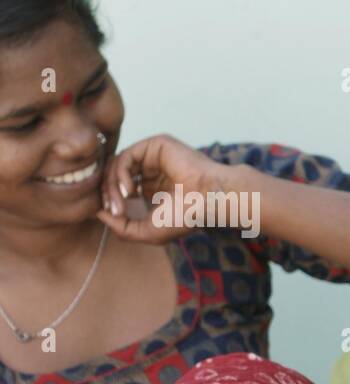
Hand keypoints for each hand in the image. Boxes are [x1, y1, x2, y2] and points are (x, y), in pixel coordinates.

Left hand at [97, 133, 249, 243]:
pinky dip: (120, 173)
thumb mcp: (148, 231)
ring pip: (117, 165)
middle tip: (114, 210)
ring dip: (112, 186)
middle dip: (109, 195)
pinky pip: (126, 156)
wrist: (210, 199)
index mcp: (153, 190)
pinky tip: (128, 189)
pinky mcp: (155, 146)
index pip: (119, 190)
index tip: (110, 215)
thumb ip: (121, 227)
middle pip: (115, 177)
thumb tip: (98, 213)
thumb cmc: (186, 217)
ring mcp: (153, 158)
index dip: (110, 201)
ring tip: (121, 202)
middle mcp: (152, 172)